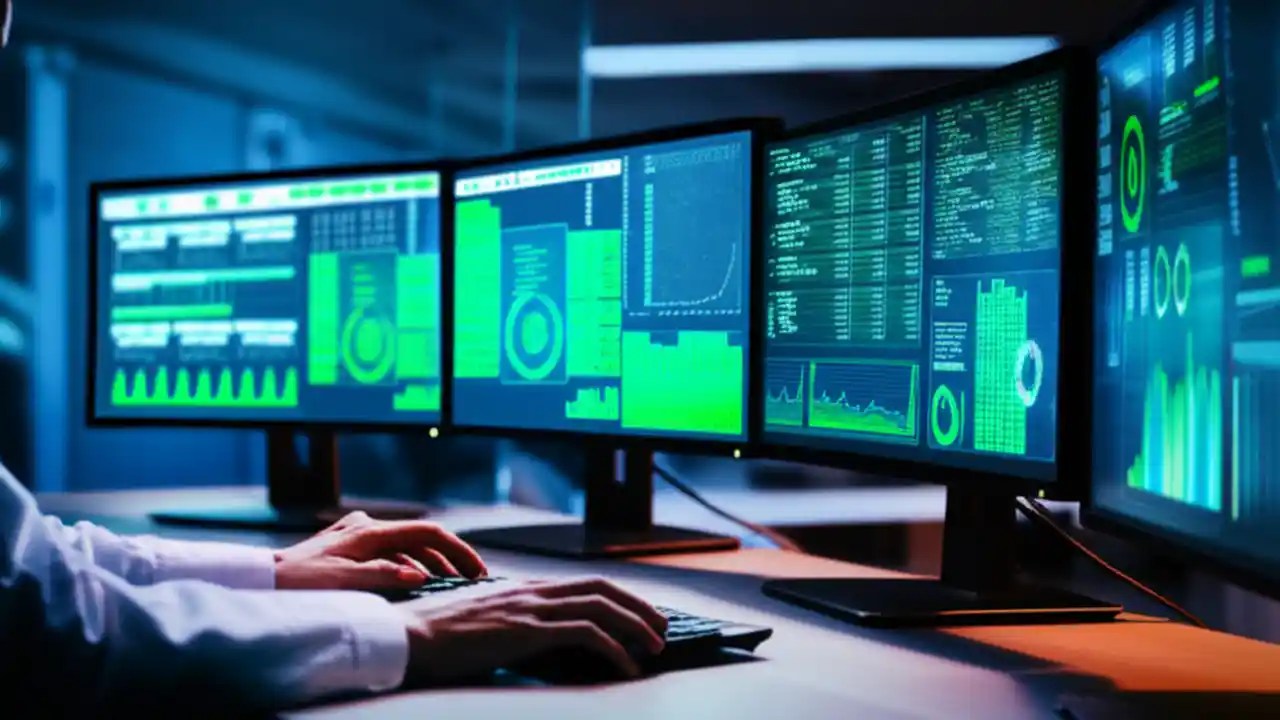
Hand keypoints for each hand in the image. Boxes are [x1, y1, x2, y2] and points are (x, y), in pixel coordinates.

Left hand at [273, 511, 486, 590]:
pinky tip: (414, 582)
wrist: (263, 580)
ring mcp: (356, 534)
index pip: (429, 532)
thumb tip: (420, 574)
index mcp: (369, 530)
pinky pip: (388, 553)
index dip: (458, 549)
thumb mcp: (344, 581)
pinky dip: (406, 566)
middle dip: (447, 559)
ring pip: (405, 547)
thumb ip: (384, 575)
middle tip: (468, 583)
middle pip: (420, 540)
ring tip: (447, 586)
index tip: (477, 570)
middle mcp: (365, 525)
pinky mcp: (348, 546)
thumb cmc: (299, 582)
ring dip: (428, 564)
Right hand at [403, 577, 667, 682]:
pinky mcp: (526, 631)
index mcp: (525, 587)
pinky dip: (613, 649)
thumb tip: (541, 637)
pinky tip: (625, 667)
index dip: (621, 597)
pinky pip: (585, 633)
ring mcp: (530, 608)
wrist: (407, 637)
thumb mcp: (486, 622)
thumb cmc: (439, 637)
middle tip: (662, 630)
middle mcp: (533, 591)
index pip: (586, 583)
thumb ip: (516, 622)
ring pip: (600, 607)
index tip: (642, 615)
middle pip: (602, 588)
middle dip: (639, 607)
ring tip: (654, 648)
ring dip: (635, 626)